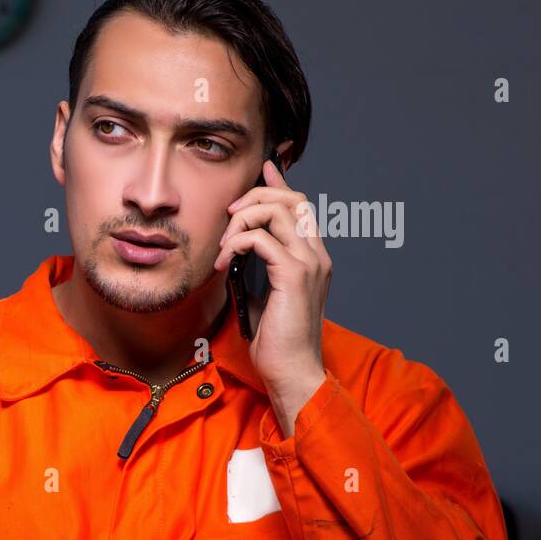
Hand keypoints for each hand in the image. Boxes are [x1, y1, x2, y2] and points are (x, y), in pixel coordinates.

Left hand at [212, 159, 330, 430]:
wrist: (291, 370)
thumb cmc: (275, 339)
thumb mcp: (262, 293)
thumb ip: (257, 267)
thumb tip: (237, 247)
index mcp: (312, 257)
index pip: (300, 207)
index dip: (280, 184)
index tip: (262, 169)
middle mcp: (317, 255)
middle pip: (291, 200)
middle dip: (255, 197)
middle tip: (229, 215)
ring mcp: (309, 263)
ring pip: (276, 213)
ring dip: (242, 220)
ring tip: (223, 245)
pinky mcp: (294, 276)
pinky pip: (261, 240)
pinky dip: (237, 244)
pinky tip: (223, 264)